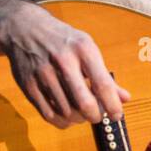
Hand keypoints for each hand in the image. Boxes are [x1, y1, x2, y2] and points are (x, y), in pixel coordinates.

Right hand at [0, 7, 130, 127]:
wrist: (24, 28)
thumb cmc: (63, 40)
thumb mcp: (87, 49)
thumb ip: (105, 76)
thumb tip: (125, 99)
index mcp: (83, 50)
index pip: (102, 84)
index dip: (113, 105)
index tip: (117, 115)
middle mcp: (63, 61)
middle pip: (84, 103)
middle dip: (95, 116)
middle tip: (98, 116)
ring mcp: (43, 74)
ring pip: (66, 112)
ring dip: (79, 119)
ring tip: (83, 114)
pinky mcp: (28, 85)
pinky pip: (48, 114)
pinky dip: (62, 122)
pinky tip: (68, 117)